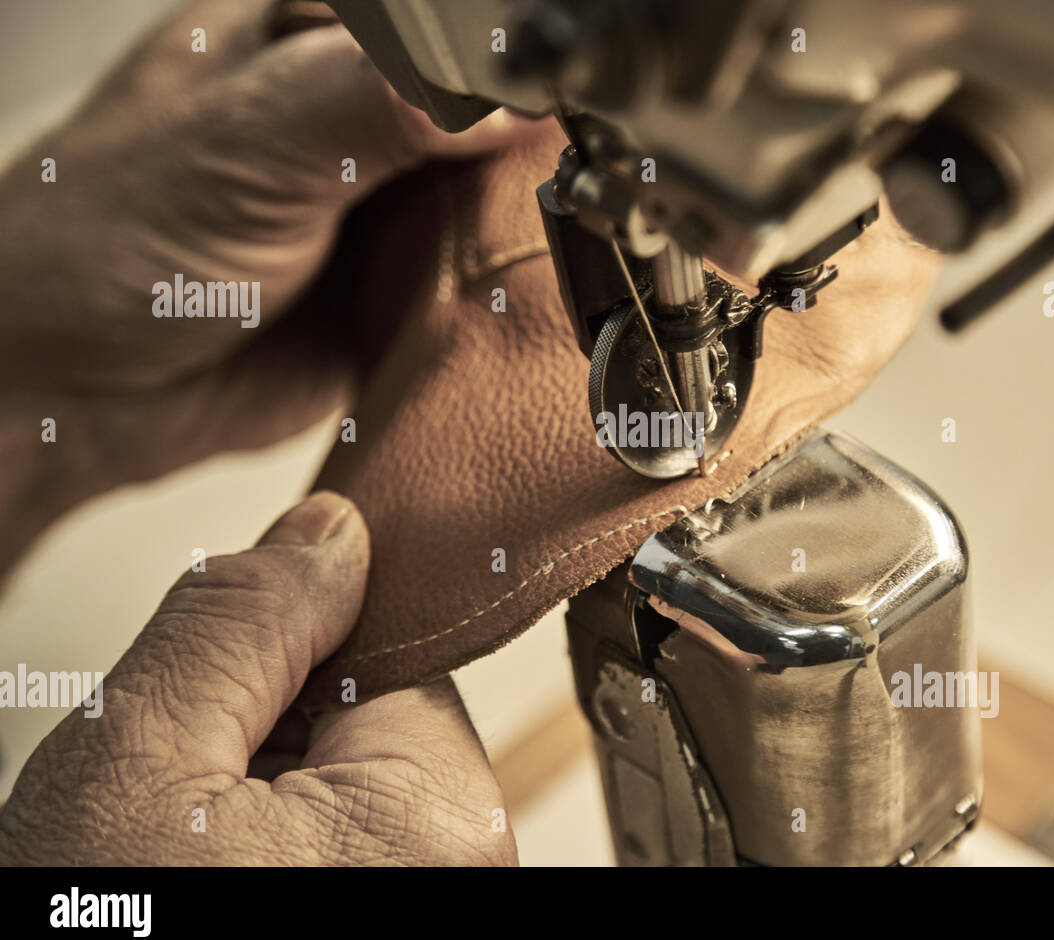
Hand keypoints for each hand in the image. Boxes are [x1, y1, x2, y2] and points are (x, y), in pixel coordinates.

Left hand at [0, 0, 542, 568]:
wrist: (79, 390)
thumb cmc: (109, 238)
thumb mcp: (247, 138)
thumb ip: (377, 102)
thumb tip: (504, 99)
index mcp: (322, 35)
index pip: (456, 34)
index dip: (517, 68)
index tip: (561, 117)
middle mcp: (367, 114)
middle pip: (501, 115)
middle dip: (540, 156)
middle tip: (576, 196)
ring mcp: (392, 205)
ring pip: (506, 203)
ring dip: (535, 234)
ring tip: (559, 257)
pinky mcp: (407, 290)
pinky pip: (485, 288)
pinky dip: (511, 301)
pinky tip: (524, 307)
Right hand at [0, 492, 515, 865]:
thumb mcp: (138, 765)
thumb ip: (240, 622)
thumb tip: (329, 531)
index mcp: (438, 821)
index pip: (396, 653)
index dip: (293, 658)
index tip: (228, 690)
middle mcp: (469, 868)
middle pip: (379, 722)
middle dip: (281, 737)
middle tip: (188, 806)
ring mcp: (443, 894)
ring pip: (353, 786)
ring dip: (271, 800)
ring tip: (190, 860)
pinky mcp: (407, 899)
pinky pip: (343, 839)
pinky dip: (280, 845)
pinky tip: (212, 877)